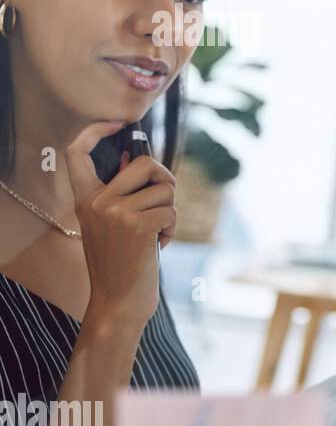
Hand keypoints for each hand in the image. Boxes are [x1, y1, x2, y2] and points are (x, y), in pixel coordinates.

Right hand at [66, 122, 176, 330]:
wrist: (118, 301)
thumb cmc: (121, 260)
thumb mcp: (112, 222)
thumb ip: (121, 190)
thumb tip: (134, 154)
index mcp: (84, 198)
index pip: (75, 152)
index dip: (94, 131)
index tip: (118, 125)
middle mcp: (95, 201)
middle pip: (145, 163)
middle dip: (165, 181)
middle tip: (163, 204)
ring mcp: (115, 212)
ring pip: (165, 190)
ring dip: (169, 213)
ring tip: (154, 235)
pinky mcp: (137, 226)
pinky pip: (170, 211)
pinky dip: (171, 229)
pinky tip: (156, 247)